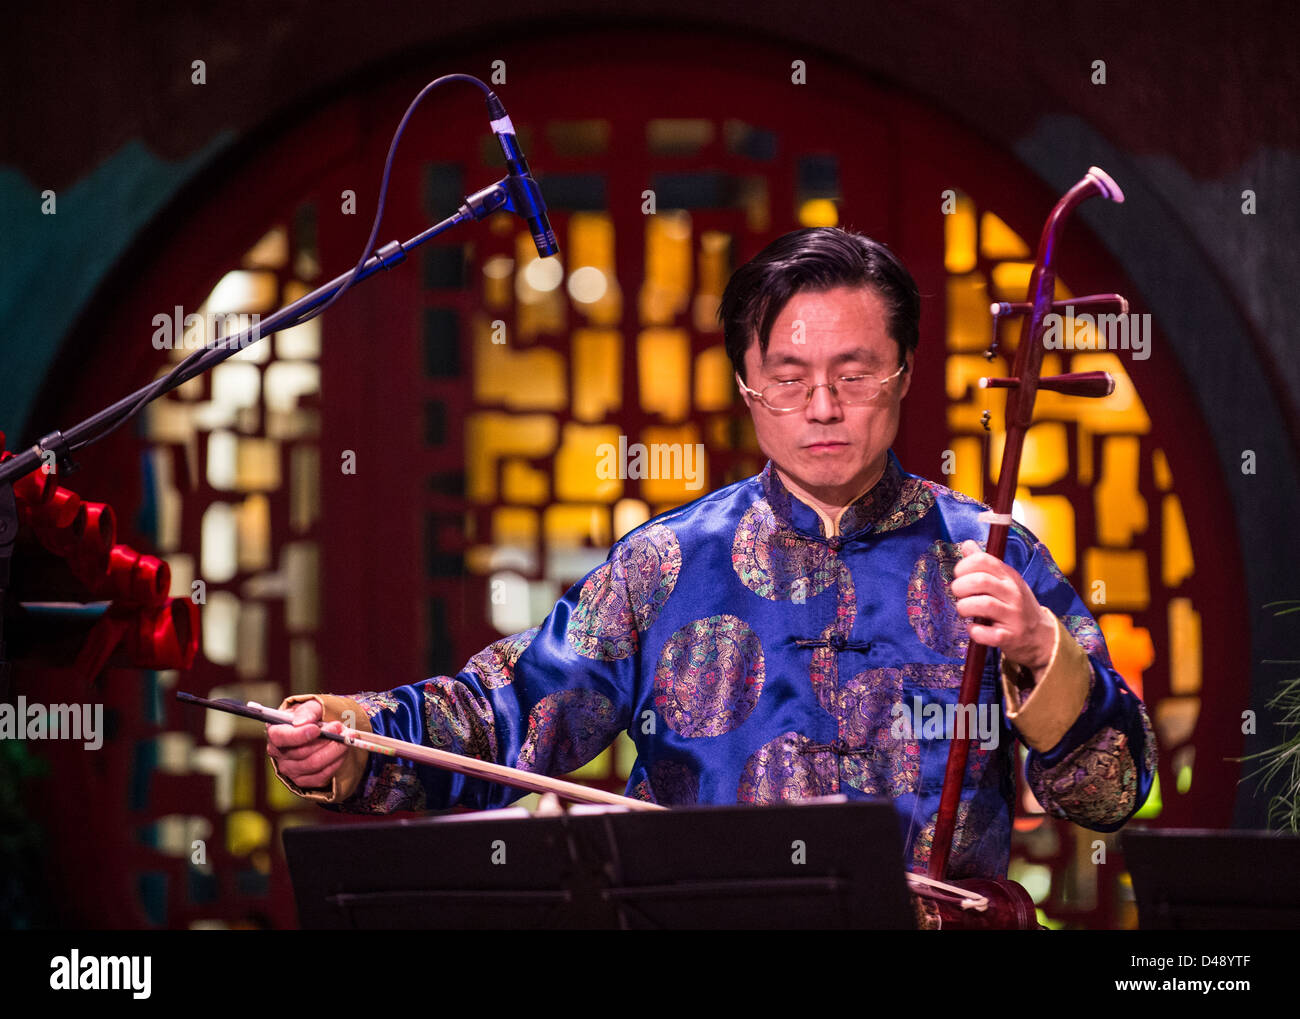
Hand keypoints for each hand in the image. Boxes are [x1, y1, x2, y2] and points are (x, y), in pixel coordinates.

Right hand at [266, 698, 348, 787]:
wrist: (317, 731)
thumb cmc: (311, 717)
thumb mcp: (310, 707)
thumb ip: (307, 711)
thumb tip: (302, 722)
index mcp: (276, 733)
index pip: (281, 737)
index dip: (299, 735)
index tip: (316, 729)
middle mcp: (279, 754)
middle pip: (302, 752)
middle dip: (325, 740)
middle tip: (341, 728)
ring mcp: (290, 770)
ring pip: (314, 764)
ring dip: (334, 750)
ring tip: (346, 738)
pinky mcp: (303, 780)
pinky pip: (321, 775)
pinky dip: (336, 762)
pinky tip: (342, 751)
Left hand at [950, 539, 1054, 670]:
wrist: (1040, 635)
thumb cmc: (1015, 604)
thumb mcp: (1005, 581)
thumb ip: (985, 563)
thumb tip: (967, 544)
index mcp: (1009, 576)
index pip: (983, 560)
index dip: (963, 566)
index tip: (959, 576)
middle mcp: (1013, 593)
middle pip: (981, 581)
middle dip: (960, 586)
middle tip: (959, 594)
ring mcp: (1013, 615)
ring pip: (983, 604)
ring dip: (964, 607)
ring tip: (964, 610)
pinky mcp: (1010, 637)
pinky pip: (987, 633)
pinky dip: (974, 631)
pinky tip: (973, 628)